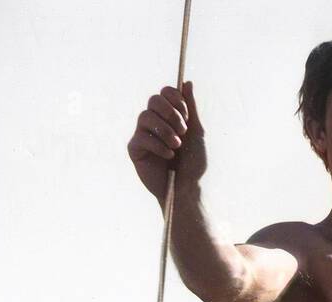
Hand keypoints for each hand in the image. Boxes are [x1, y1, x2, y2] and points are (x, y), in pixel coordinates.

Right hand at [127, 82, 207, 202]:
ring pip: (146, 116)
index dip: (175, 99)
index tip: (187, 116)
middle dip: (171, 114)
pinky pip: (141, 137)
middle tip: (182, 132)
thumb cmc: (194, 165)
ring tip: (176, 146)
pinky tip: (169, 156)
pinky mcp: (135, 149)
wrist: (188, 190)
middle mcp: (155, 122)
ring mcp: (143, 134)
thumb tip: (187, 82)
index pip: (165, 92)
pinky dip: (158, 145)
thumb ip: (191, 108)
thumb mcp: (197, 133)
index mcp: (170, 117)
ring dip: (166, 131)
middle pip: (154, 100)